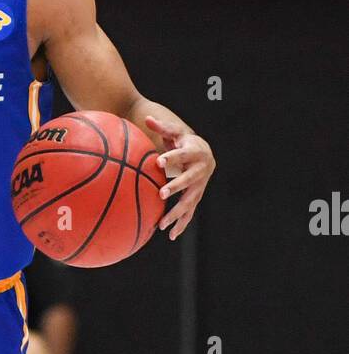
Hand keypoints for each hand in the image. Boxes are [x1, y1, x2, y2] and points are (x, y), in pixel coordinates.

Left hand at [145, 114, 215, 240]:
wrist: (205, 154)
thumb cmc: (184, 142)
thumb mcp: (175, 132)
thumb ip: (162, 127)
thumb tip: (147, 118)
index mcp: (194, 153)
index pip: (182, 155)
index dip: (171, 158)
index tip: (158, 162)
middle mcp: (200, 171)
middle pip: (188, 180)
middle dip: (176, 187)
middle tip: (161, 194)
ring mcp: (200, 186)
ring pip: (189, 201)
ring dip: (177, 213)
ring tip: (162, 225)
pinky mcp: (196, 197)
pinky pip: (189, 213)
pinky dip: (182, 224)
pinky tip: (171, 236)